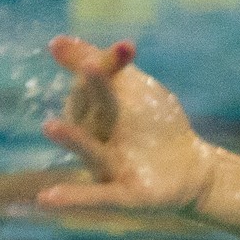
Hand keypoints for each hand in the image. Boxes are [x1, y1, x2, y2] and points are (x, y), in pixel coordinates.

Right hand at [39, 36, 218, 212]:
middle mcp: (96, 136)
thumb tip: (56, 41)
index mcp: (97, 109)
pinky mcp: (124, 194)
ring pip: (89, 151)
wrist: (192, 169)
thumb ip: (106, 66)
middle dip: (96, 90)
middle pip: (94, 111)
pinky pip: (96, 197)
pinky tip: (47, 199)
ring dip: (72, 139)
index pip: (98, 82)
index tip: (128, 47)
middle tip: (92, 66)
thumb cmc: (155, 127)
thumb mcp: (136, 93)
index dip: (110, 64)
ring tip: (51, 127)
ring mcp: (108, 166)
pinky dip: (74, 197)